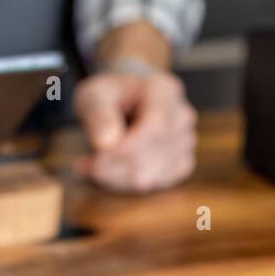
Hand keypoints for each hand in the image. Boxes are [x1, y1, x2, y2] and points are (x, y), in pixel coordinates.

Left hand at [74, 69, 197, 192]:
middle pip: (151, 157)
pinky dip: (128, 184)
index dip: (126, 149)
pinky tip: (113, 170)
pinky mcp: (182, 163)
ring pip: (151, 177)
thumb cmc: (109, 97)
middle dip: (113, 167)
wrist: (126, 100)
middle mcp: (182, 117)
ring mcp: (186, 142)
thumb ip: (98, 115)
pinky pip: (155, 184)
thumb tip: (106, 143)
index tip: (96, 159)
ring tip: (96, 164)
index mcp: (164, 91)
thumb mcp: (94, 95)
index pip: (156, 127)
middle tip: (87, 163)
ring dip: (116, 178)